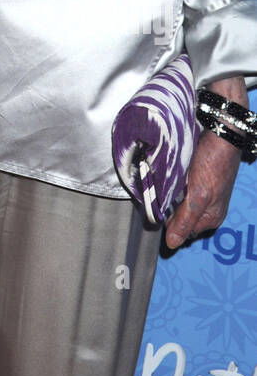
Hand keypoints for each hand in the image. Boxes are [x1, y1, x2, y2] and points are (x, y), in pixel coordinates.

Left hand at [165, 76, 246, 248]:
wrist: (220, 130)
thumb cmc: (214, 162)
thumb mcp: (200, 195)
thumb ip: (185, 219)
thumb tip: (172, 245)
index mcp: (210, 217)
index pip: (181, 232)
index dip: (167, 224)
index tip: (154, 212)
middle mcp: (206, 207)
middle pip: (178, 216)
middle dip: (166, 208)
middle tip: (157, 194)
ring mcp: (200, 190)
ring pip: (176, 200)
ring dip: (166, 194)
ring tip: (160, 182)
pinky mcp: (194, 176)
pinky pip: (178, 185)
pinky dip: (170, 182)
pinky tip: (165, 174)